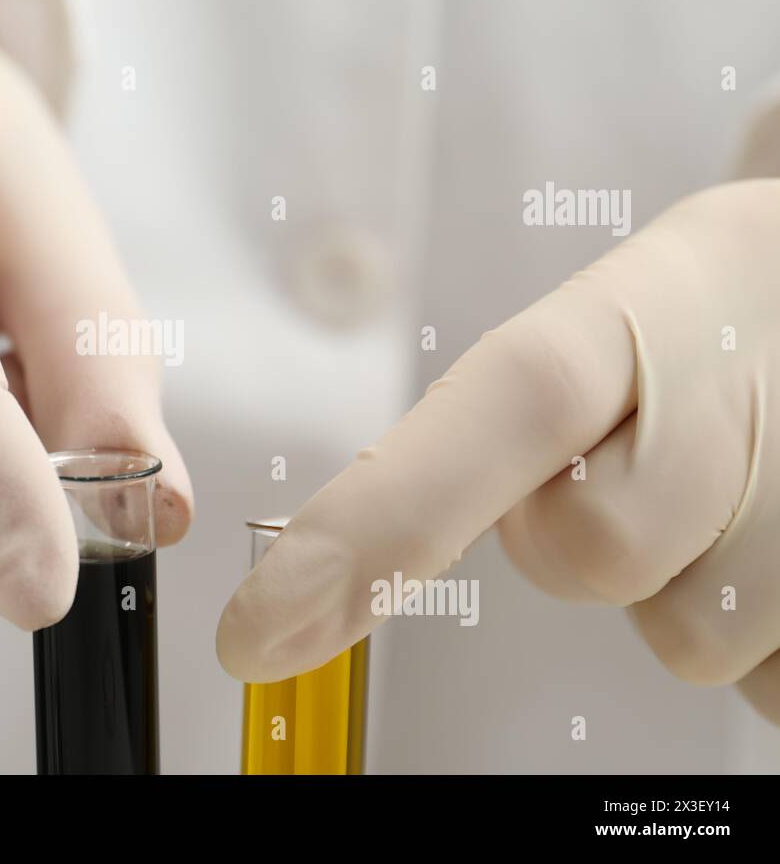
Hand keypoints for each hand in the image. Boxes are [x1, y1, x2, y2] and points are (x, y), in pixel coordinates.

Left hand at [217, 180, 779, 721]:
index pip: (498, 410)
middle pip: (584, 560)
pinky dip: (768, 627)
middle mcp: (736, 382)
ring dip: (692, 582)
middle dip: (590, 532)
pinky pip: (768, 677)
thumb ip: (498, 425)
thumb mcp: (622, 313)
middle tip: (657, 450)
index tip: (254, 637)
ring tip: (753, 479)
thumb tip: (350, 557)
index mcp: (636, 306)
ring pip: (684, 637)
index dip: (375, 530)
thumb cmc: (717, 317)